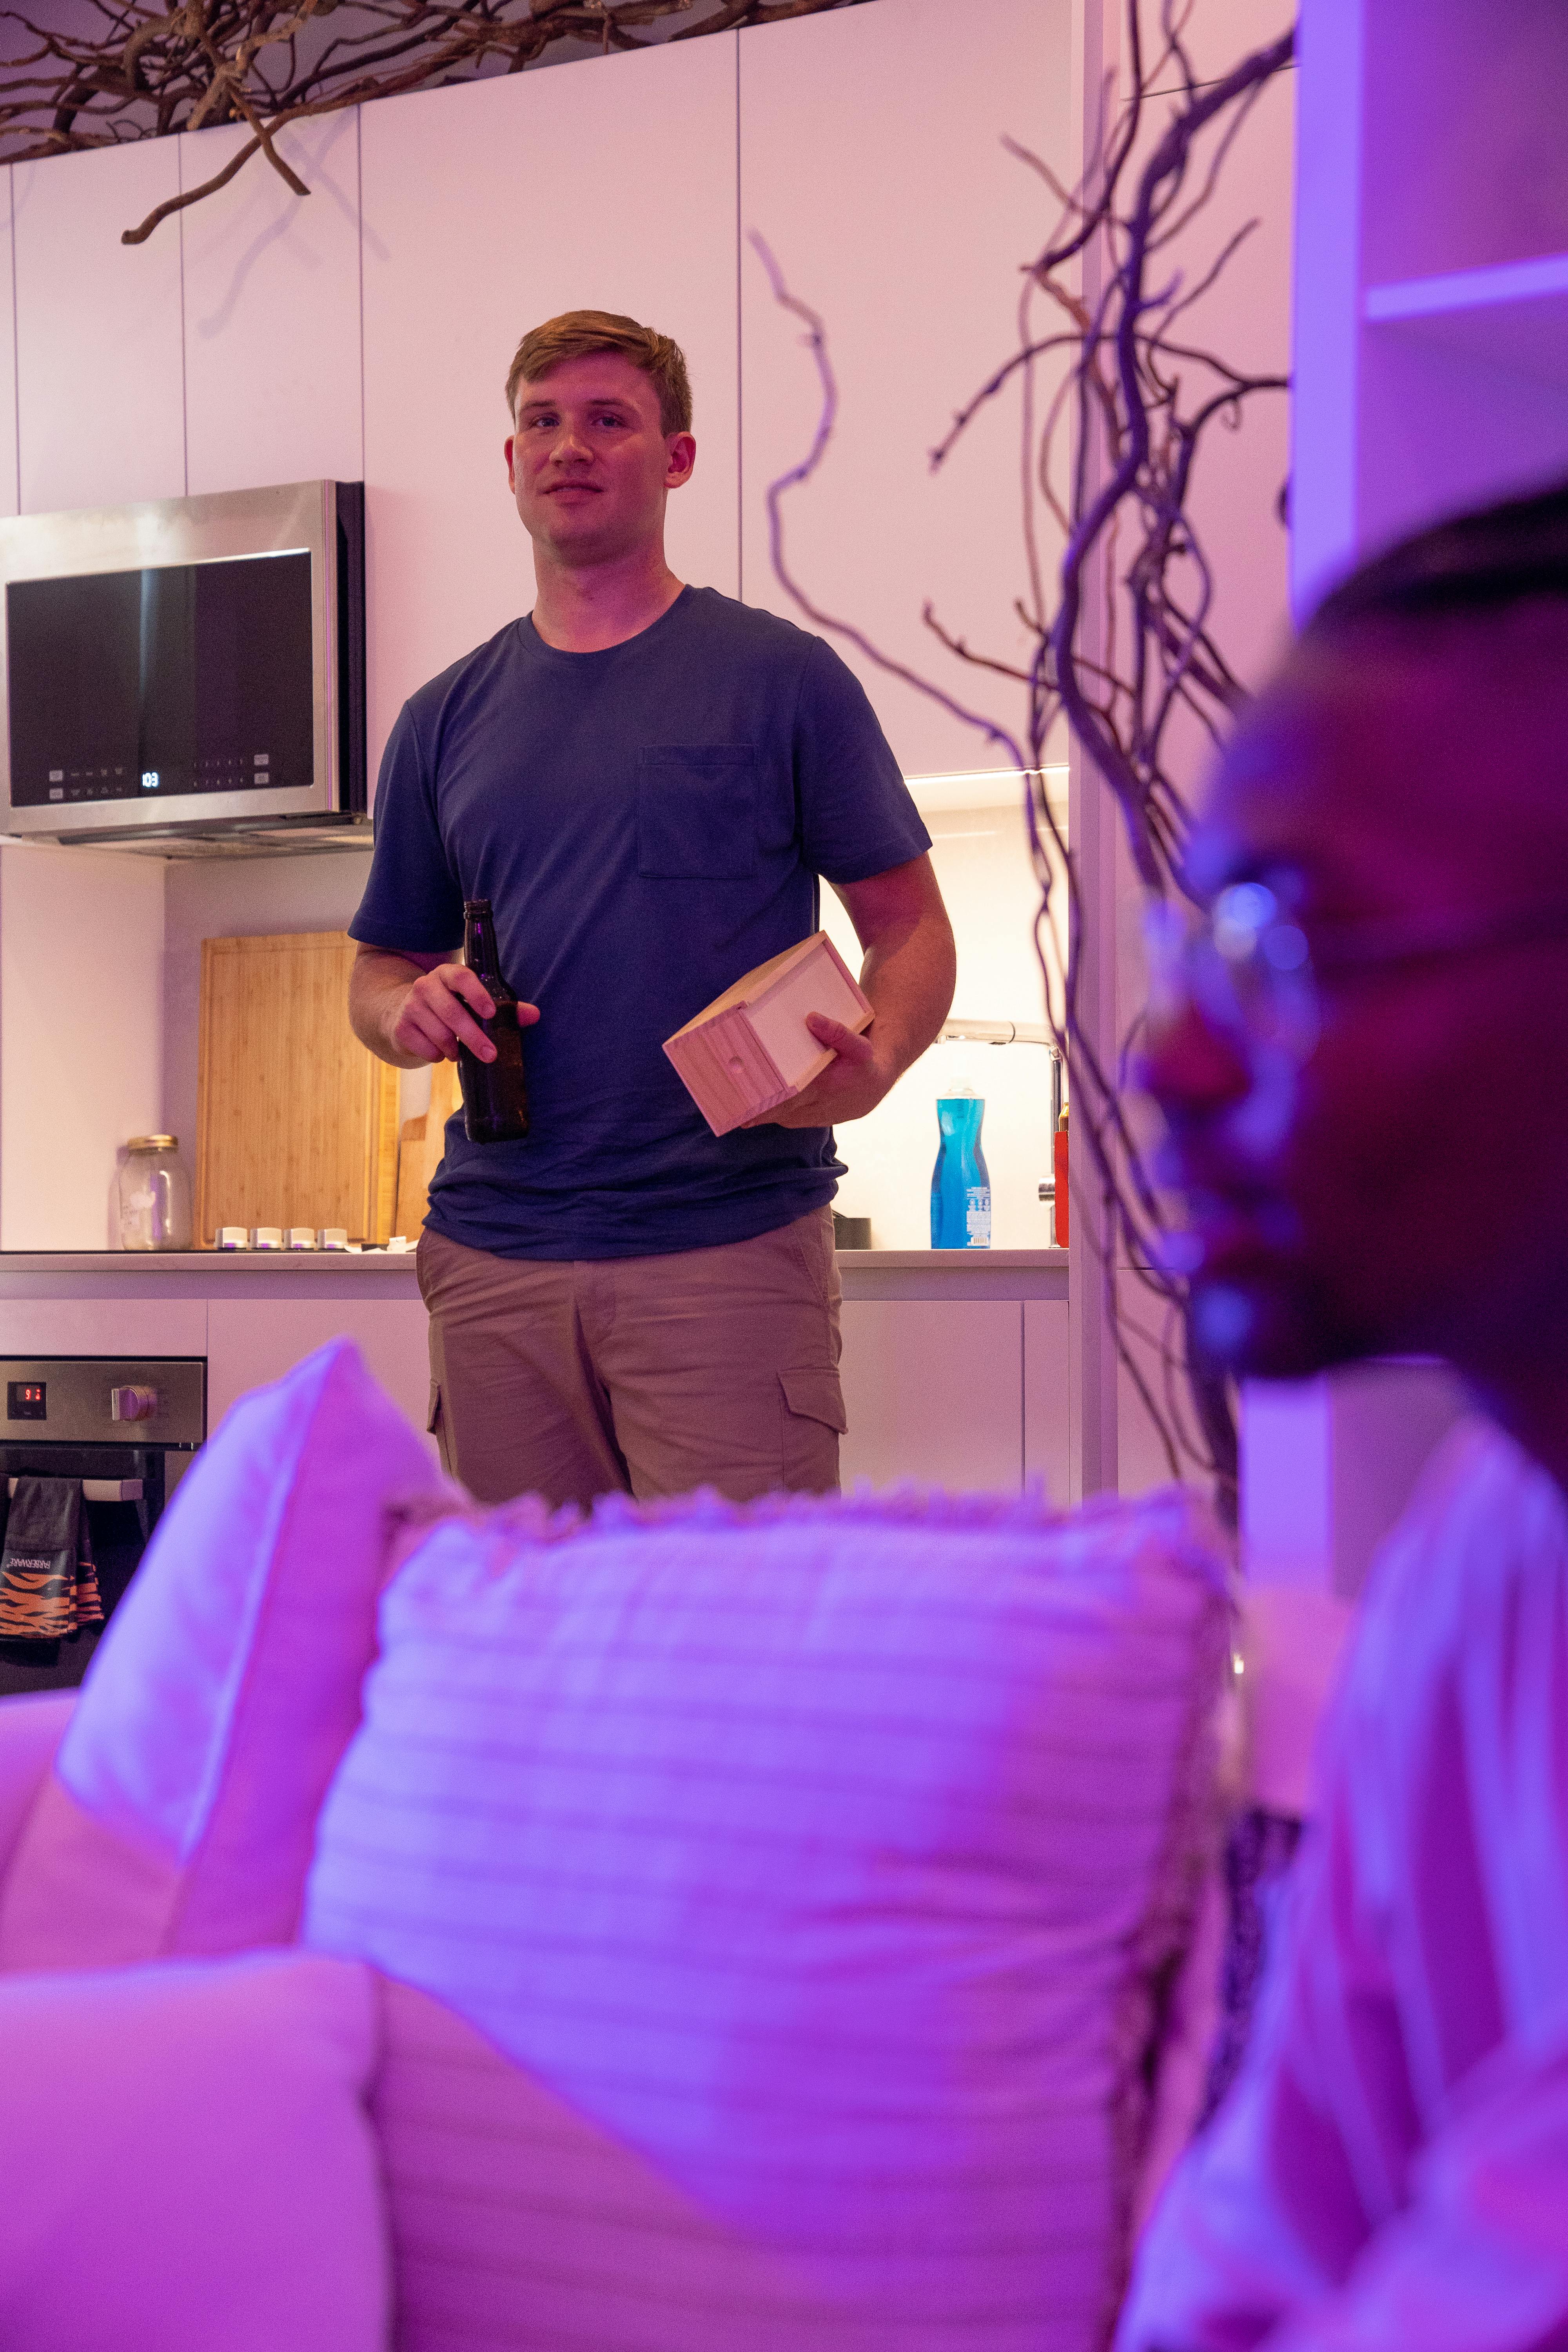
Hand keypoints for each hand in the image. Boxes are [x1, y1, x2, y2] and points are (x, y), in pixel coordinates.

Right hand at [388, 961, 540, 1064]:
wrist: (403, 1014)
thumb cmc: (450, 1007)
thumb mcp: (472, 1003)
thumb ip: (504, 1009)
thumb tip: (535, 1015)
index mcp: (447, 974)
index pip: (461, 976)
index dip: (476, 993)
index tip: (491, 1012)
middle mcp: (425, 986)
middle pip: (451, 1011)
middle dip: (473, 1036)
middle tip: (491, 1054)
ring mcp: (410, 1006)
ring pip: (439, 1033)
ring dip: (455, 1049)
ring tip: (460, 1053)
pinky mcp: (400, 1028)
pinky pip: (425, 1048)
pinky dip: (437, 1055)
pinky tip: (441, 1052)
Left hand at [743, 1013, 896, 1127]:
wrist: (872, 1088)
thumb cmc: (863, 1065)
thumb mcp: (859, 1046)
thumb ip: (837, 1032)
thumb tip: (811, 1018)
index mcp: (823, 1090)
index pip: (788, 1100)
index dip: (766, 1106)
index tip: (744, 1109)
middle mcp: (812, 1109)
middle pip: (776, 1112)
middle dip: (752, 1110)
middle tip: (726, 1104)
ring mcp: (806, 1116)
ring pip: (776, 1116)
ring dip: (756, 1110)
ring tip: (730, 1098)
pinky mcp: (802, 1118)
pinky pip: (780, 1116)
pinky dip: (766, 1110)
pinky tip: (749, 1100)